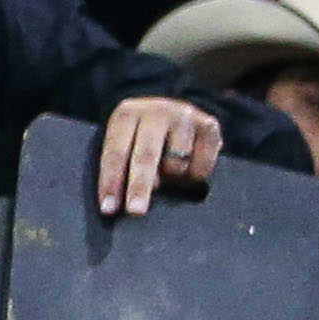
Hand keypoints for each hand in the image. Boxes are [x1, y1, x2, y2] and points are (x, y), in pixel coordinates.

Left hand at [94, 93, 222, 216]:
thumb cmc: (141, 133)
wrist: (173, 108)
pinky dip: (194, 175)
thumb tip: (115, 203)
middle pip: (146, 156)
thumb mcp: (123, 140)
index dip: (111, 182)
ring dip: (171, 178)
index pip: (115, 153)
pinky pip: (202, 165)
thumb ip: (119, 166)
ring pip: (176, 163)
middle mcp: (157, 112)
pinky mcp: (209, 125)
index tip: (109, 208)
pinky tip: (188, 168)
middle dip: (140, 187)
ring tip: (167, 174)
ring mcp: (185, 117)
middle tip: (136, 211)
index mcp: (127, 115)